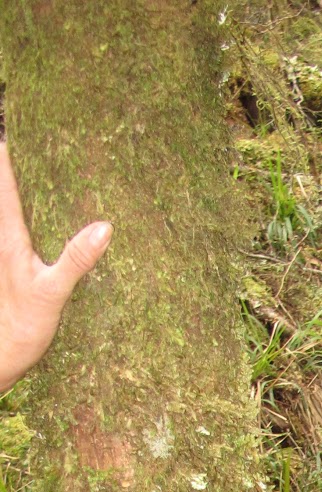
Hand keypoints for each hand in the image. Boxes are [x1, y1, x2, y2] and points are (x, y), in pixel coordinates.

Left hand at [0, 142, 111, 394]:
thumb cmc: (19, 326)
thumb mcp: (52, 293)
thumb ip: (76, 259)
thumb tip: (104, 227)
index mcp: (7, 235)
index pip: (4, 181)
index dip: (7, 152)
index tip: (16, 129)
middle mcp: (1, 238)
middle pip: (5, 191)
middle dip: (14, 167)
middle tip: (32, 143)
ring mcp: (4, 254)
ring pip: (9, 212)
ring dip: (20, 193)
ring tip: (40, 175)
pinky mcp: (9, 270)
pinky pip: (16, 234)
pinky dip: (26, 220)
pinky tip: (43, 223)